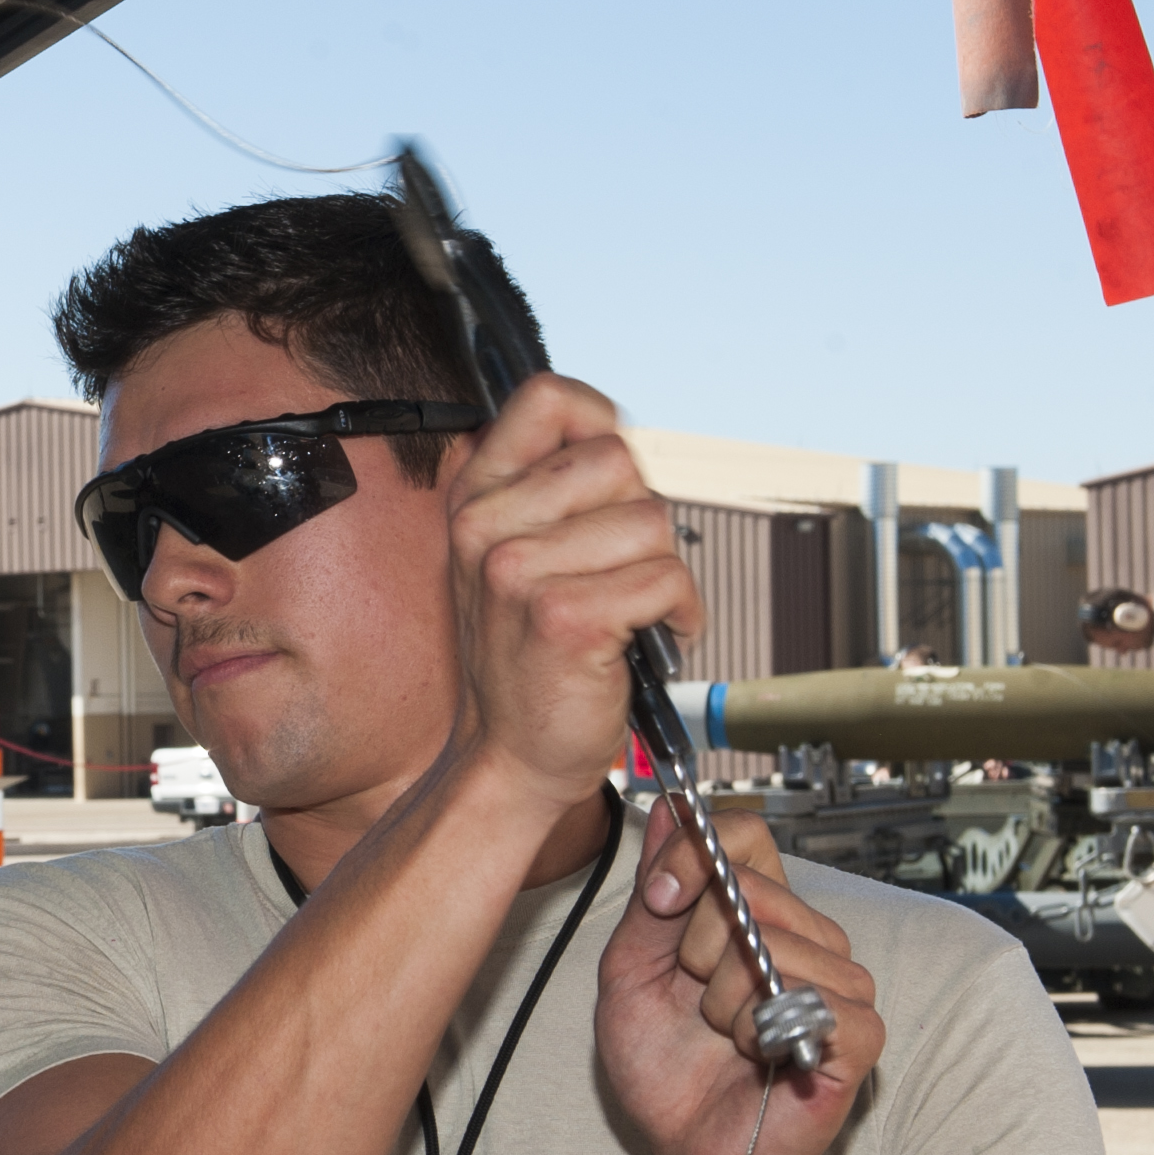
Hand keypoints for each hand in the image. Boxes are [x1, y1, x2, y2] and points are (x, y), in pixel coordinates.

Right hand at [441, 375, 701, 815]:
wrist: (509, 756)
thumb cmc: (525, 660)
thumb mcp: (509, 558)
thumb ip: (546, 490)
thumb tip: (614, 434)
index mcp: (473, 500)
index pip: (547, 398)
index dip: (600, 419)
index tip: (613, 476)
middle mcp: (486, 528)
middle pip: (618, 458)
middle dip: (641, 513)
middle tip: (617, 567)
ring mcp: (519, 573)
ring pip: (651, 520)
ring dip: (664, 571)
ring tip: (634, 609)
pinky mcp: (566, 619)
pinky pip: (666, 578)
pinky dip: (680, 612)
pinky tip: (651, 635)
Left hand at [595, 797, 883, 1154]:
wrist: (688, 1151)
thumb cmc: (664, 1068)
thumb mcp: (631, 970)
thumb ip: (653, 897)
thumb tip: (671, 813)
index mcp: (755, 913)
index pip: (745, 835)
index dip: (695, 854)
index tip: (659, 898)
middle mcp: (807, 936)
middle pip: (747, 888)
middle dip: (693, 948)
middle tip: (694, 998)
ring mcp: (840, 982)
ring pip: (770, 944)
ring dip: (720, 997)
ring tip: (724, 1032)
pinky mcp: (859, 1031)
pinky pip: (809, 997)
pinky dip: (759, 1028)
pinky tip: (755, 1052)